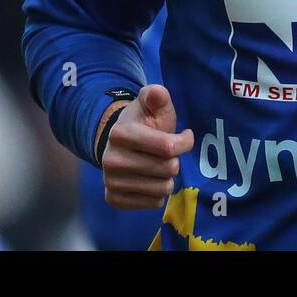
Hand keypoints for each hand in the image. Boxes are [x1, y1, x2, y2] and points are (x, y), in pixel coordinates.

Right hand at [100, 84, 194, 209]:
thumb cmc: (144, 122)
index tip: (185, 136)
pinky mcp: (113, 199)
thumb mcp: (151, 104)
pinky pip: (153, 203)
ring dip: (167, 178)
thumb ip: (156, 95)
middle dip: (175, 161)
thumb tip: (157, 93)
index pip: (168, 147)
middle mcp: (110, 160)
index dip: (185, 142)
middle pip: (167, 169)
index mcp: (120, 134)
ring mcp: (110, 181)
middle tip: (168, 154)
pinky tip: (150, 179)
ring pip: (162, 188)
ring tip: (159, 166)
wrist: (121, 144)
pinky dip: (157, 193)